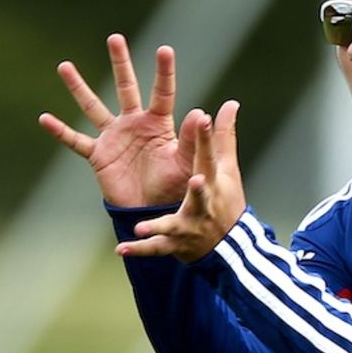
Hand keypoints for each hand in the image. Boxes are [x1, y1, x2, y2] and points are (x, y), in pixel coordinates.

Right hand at [39, 33, 205, 207]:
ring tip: (64, 66)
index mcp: (157, 124)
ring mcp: (113, 137)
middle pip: (125, 87)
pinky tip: (44, 119)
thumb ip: (192, 140)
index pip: (162, 92)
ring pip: (93, 106)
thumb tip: (201, 113)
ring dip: (78, 87)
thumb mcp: (184, 164)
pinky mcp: (98, 155)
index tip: (165, 49)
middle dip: (120, 63)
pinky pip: (76, 140)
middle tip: (115, 38)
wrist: (150, 212)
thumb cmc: (171, 189)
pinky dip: (61, 131)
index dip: (164, 72)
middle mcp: (133, 124)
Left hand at [116, 101, 246, 264]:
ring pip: (171, 226)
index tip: (204, 118)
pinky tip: (121, 249)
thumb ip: (222, 137)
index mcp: (211, 183)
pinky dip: (139, 249)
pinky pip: (154, 247)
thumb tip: (231, 103)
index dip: (207, 139)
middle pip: (200, 195)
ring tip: (140, 228)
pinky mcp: (174, 243)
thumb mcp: (225, 170)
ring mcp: (187, 226)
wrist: (224, 246)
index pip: (209, 158)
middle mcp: (201, 205)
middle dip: (199, 190)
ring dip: (157, 227)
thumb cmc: (224, 200)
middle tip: (197, 181)